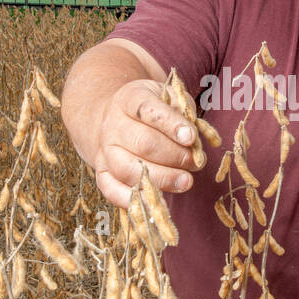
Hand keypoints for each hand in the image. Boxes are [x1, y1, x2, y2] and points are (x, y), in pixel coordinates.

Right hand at [92, 78, 201, 208]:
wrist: (113, 119)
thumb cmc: (150, 110)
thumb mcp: (167, 97)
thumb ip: (184, 111)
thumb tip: (194, 139)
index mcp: (129, 99)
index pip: (148, 110)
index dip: (171, 124)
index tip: (191, 138)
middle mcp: (113, 125)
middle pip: (143, 143)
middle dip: (175, 155)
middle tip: (196, 162)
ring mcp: (105, 150)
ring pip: (128, 169)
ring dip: (161, 179)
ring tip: (186, 181)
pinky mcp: (101, 173)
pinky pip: (112, 190)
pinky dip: (132, 199)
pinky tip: (156, 202)